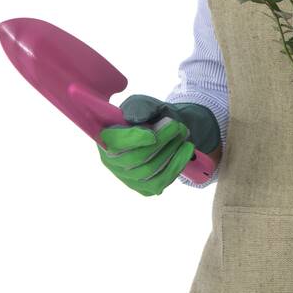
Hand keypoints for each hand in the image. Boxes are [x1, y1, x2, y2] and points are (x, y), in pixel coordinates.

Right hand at [98, 95, 220, 196]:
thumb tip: (137, 118)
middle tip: (177, 126)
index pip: (116, 143)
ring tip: (184, 135)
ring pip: (149, 170)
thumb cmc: (149, 116)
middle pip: (136, 158)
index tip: (153, 135)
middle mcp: (111, 161)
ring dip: (171, 151)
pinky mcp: (144, 188)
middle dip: (161, 141)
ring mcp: (127, 178)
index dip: (134, 140)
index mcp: (105, 138)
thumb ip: (139, 108)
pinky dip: (176, 165)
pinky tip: (186, 150)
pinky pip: (160, 182)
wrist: (166, 130)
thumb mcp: (143, 104)